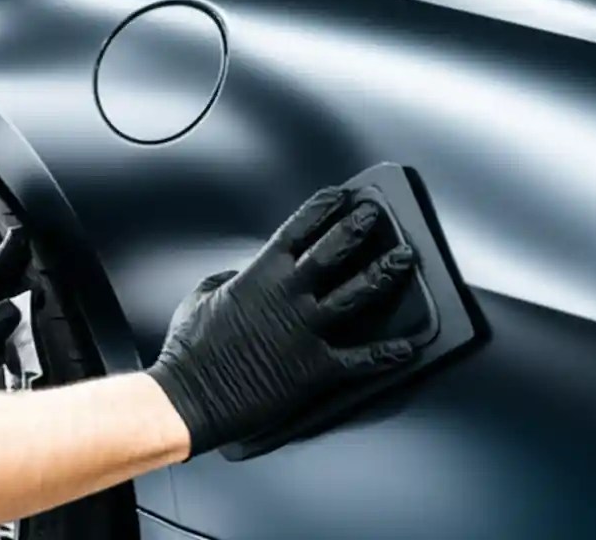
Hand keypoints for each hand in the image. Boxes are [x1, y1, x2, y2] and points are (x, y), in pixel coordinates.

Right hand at [148, 187, 417, 457]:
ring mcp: (305, 330)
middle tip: (376, 216)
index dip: (322, 209)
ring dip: (383, 274)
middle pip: (334, 250)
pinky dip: (387, 354)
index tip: (340, 196)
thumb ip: (225, 279)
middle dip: (359, 228)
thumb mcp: (199, 298)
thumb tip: (238, 274)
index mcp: (259, 275)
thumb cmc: (188, 352)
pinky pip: (361, 359)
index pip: (298, 229)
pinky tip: (408, 347)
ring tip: (404, 259)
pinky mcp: (315, 367)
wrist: (187, 399)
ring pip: (356, 293)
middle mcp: (288, 295)